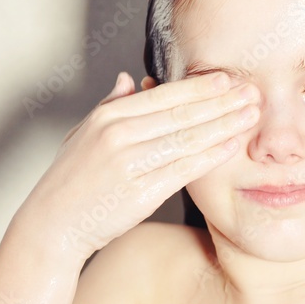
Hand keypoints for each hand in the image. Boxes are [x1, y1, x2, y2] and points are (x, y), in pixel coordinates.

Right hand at [14, 71, 259, 261]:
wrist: (52, 225)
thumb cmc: (71, 179)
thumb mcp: (83, 134)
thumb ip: (110, 105)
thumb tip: (130, 80)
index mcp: (107, 117)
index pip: (163, 96)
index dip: (199, 87)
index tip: (227, 78)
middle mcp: (118, 136)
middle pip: (181, 114)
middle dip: (221, 101)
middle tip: (252, 91)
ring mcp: (129, 164)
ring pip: (187, 139)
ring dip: (224, 125)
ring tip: (250, 115)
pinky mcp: (140, 193)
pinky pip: (183, 169)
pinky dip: (210, 155)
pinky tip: (231, 145)